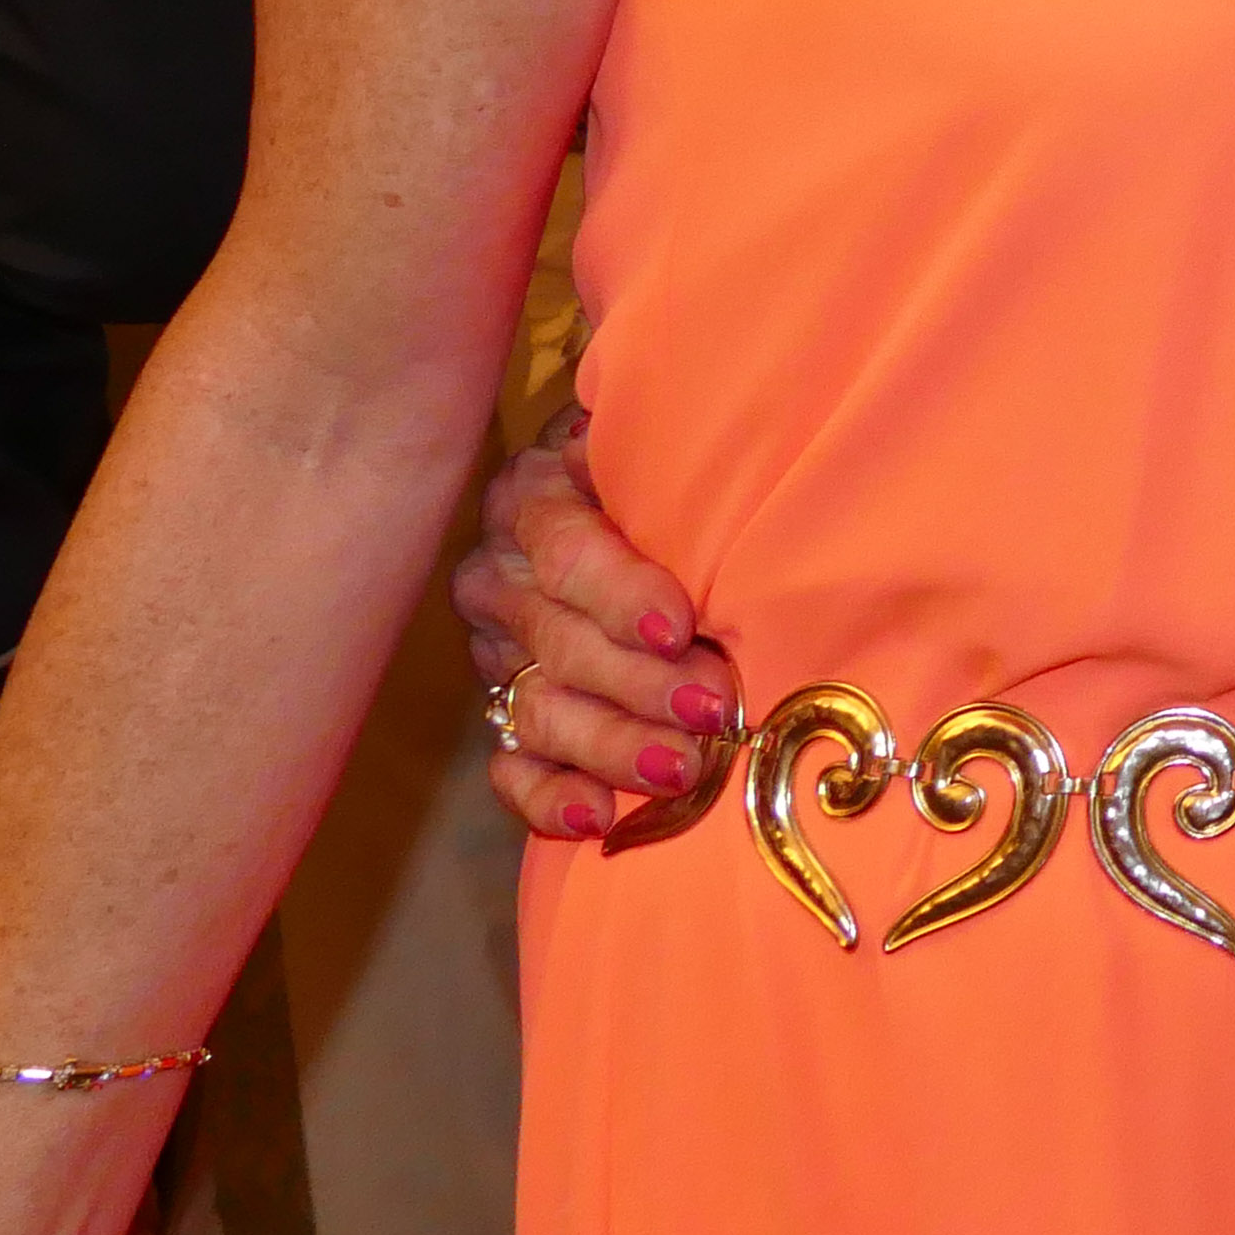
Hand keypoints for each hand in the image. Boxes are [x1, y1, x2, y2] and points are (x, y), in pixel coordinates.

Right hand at [450, 412, 730, 840]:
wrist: (622, 498)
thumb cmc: (662, 463)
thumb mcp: (658, 431)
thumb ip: (671, 437)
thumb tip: (735, 417)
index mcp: (535, 498)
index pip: (568, 552)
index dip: (622, 593)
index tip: (680, 626)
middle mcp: (503, 577)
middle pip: (562, 643)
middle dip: (641, 684)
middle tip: (714, 710)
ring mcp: (499, 653)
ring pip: (543, 710)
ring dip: (615, 746)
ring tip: (685, 768)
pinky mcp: (504, 713)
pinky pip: (513, 766)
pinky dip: (551, 798)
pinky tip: (599, 818)